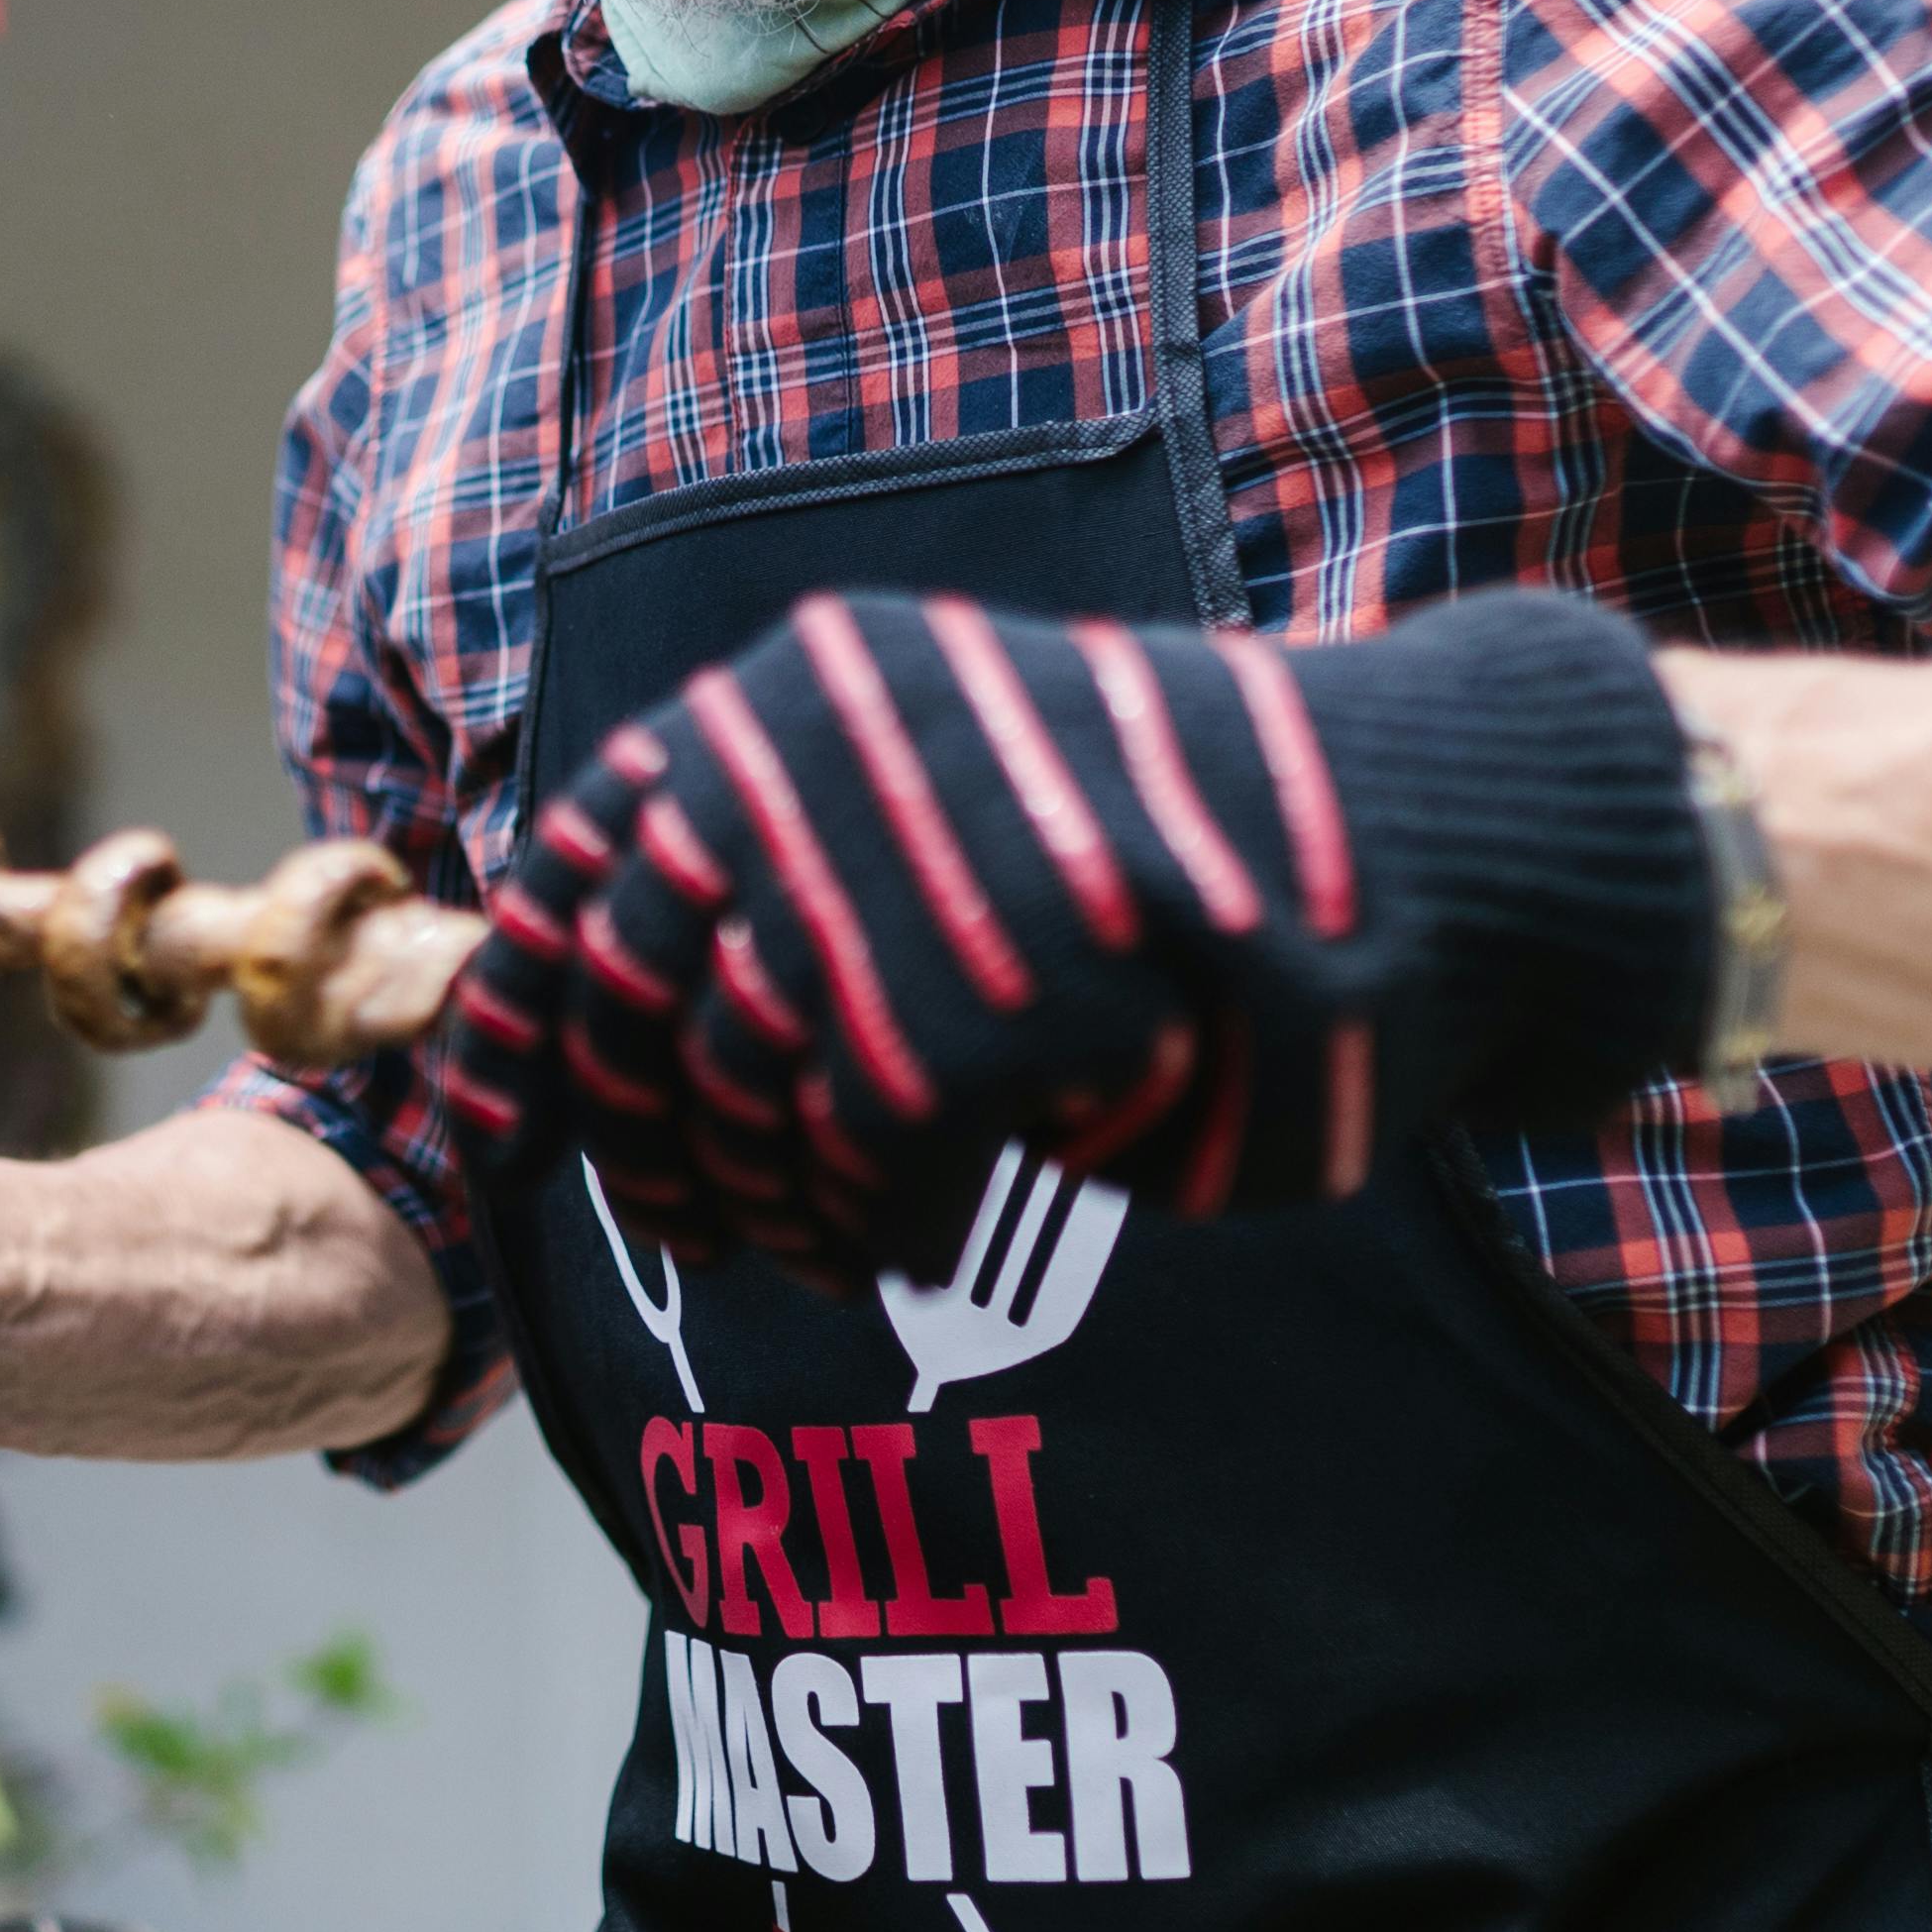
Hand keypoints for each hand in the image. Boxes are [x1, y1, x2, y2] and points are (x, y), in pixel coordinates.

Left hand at [432, 585, 1714, 1286]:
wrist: (1432, 832)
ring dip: (767, 1203)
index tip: (498, 1139)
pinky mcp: (1007, 1000)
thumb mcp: (944, 801)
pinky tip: (922, 1239)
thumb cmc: (1174, 846)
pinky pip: (865, 1168)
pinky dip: (879, 1229)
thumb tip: (570, 1023)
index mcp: (803, 692)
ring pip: (743, 1092)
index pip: (582, 865)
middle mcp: (828, 752)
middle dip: (644, 1143)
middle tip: (694, 1230)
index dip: (522, 1022)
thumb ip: (785, 862)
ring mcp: (913, 869)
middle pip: (644, 996)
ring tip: (825, 1238)